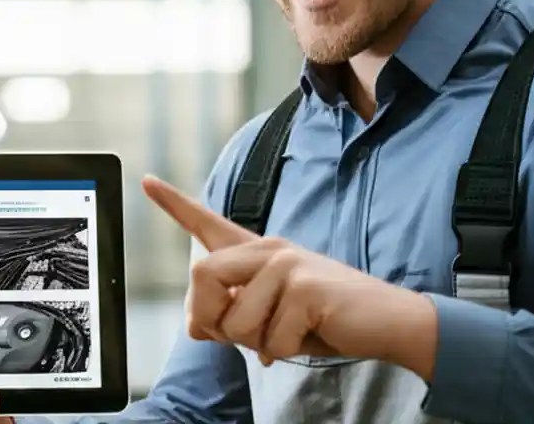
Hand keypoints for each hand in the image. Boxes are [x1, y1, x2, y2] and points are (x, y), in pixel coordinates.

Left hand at [142, 175, 439, 379]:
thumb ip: (230, 314)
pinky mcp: (306, 287)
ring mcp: (288, 264)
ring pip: (234, 319)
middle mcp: (268, 249)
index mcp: (256, 252)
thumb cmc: (323, 321)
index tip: (147, 180)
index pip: (208, 223)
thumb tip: (198, 325)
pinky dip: (285, 352)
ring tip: (290, 331)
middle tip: (246, 335)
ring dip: (258, 343)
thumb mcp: (268, 319)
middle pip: (201, 277)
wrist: (386, 324)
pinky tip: (310, 335)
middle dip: (213, 318)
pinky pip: (270, 339)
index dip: (174, 204)